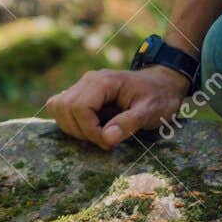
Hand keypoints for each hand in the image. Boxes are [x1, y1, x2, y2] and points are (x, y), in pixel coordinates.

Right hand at [45, 66, 190, 148]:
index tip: (109, 142)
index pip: (79, 107)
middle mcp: (88, 80)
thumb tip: (106, 138)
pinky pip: (61, 108)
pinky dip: (70, 123)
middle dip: (81, 131)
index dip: (89, 130)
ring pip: (58, 107)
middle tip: (105, 139)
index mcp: (104, 81)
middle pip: (64, 108)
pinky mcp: (81, 94)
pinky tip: (91, 129)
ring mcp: (82, 86)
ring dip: (73, 128)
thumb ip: (129, 123)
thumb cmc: (159, 97)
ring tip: (98, 134)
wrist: (163, 84)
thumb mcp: (151, 111)